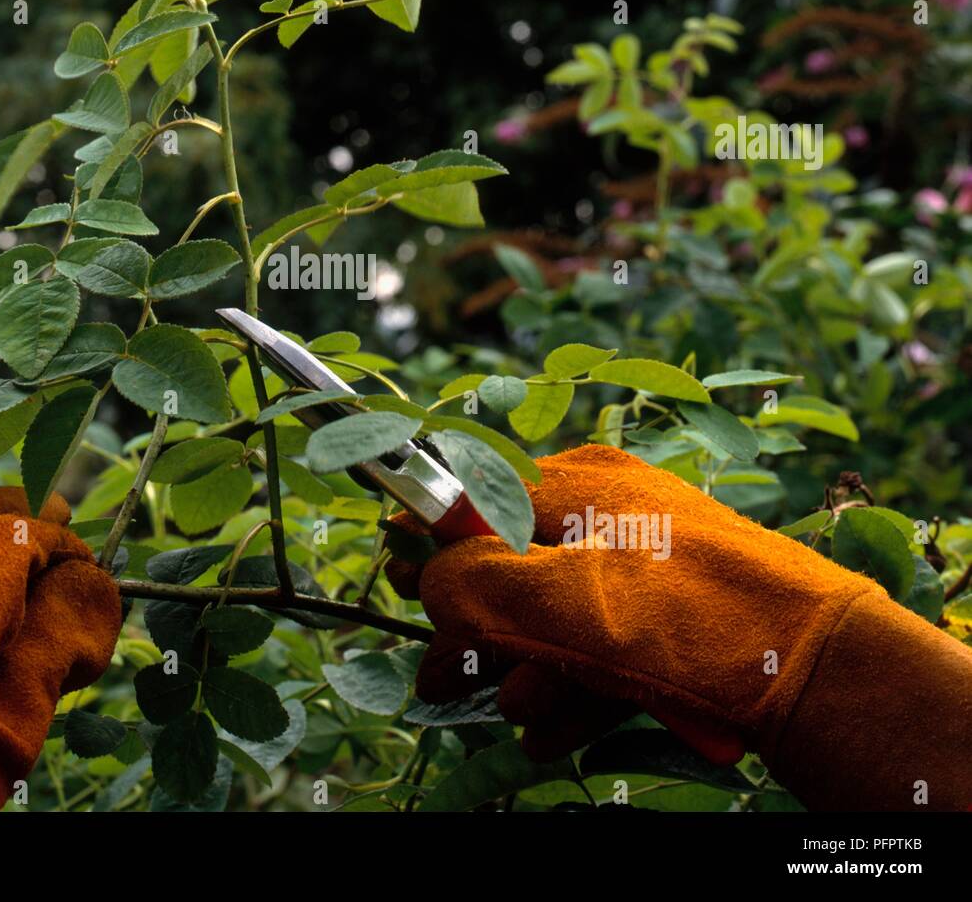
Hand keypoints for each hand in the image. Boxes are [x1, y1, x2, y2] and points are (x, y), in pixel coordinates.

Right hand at [390, 444, 971, 808]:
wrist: (816, 672)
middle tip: (442, 677)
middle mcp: (611, 509)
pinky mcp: (675, 613)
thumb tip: (426, 579)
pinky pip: (604, 640)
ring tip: (520, 716)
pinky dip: (575, 682)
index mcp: (578, 480)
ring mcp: (647, 561)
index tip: (393, 567)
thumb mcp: (555, 599)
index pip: (479, 487)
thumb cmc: (678, 617)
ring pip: (559, 612)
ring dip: (527, 669)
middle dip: (479, 630)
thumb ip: (470, 584)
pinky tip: (555, 729)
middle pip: (516, 563)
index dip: (430, 530)